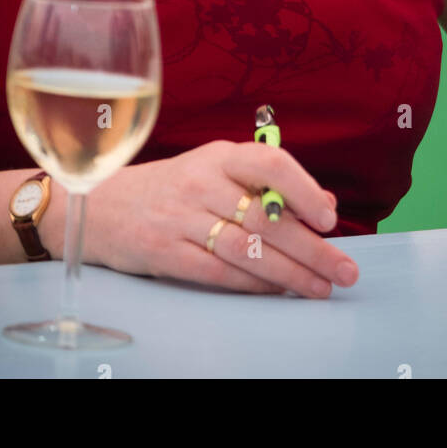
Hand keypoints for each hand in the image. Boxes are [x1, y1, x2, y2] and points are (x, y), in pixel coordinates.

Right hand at [86, 139, 358, 297]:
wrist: (102, 205)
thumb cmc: (172, 187)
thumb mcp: (215, 170)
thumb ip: (266, 184)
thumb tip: (323, 204)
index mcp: (218, 156)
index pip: (270, 163)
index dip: (304, 189)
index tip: (329, 219)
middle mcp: (201, 183)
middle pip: (266, 218)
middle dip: (312, 248)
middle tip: (345, 270)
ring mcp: (180, 219)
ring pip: (247, 249)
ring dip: (291, 273)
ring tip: (321, 289)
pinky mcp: (165, 252)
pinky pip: (219, 272)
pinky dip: (254, 284)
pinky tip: (279, 291)